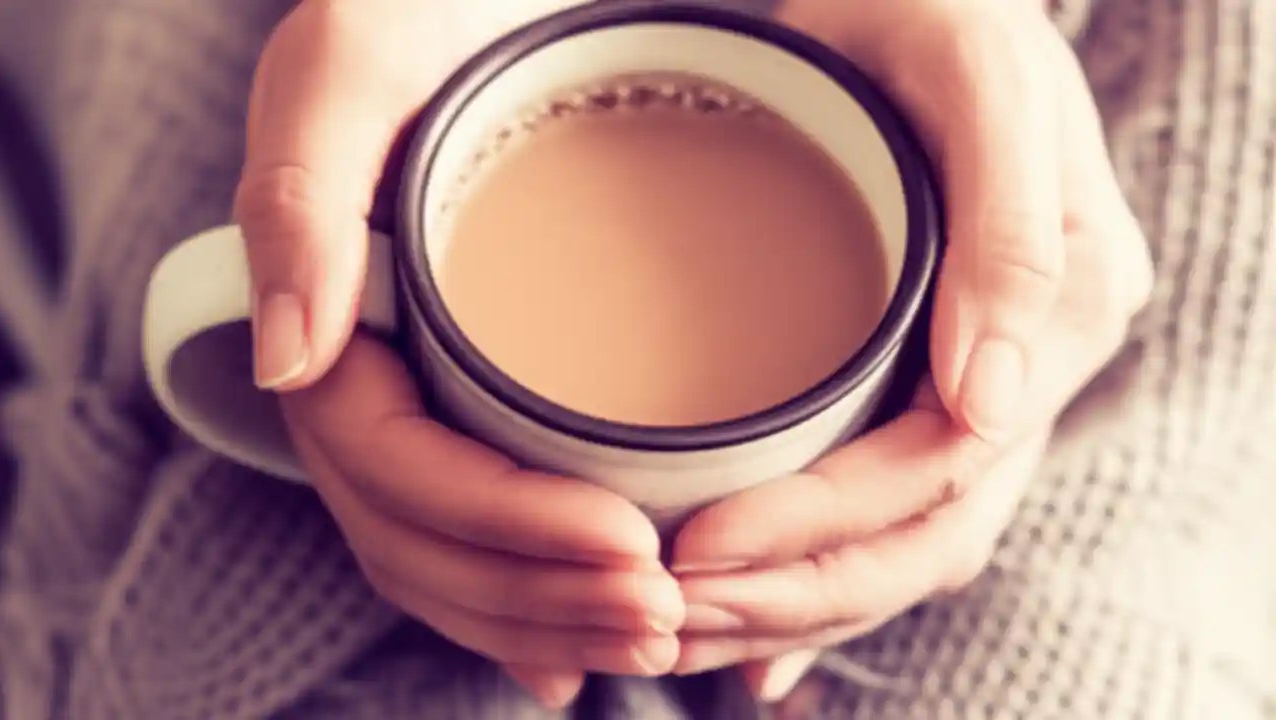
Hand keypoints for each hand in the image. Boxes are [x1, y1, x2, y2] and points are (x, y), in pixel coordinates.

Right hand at [233, 0, 677, 708]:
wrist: (490, 5)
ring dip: (548, 617)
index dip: (500, 527)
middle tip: (660, 616)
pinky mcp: (472, 407)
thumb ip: (301, 191)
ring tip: (656, 634)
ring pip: (455, 559)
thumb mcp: (354, 64)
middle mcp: (367, 385)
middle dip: (540, 598)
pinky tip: (579, 646)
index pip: (397, 471)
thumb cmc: (425, 13)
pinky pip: (479, 537)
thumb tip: (287, 358)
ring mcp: (419, 406)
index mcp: (332, 323)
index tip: (621, 544)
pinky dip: (527, 603)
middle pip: (428, 542)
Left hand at [670, 0, 1153, 701]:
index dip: (825, 529)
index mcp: (1066, 304)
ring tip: (689, 635)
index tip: (703, 550)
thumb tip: (990, 405)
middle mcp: (1030, 365)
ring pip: (899, 543)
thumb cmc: (933, 6)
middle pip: (921, 531)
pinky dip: (817, 581)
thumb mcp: (978, 76)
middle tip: (671, 611)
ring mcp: (982, 382)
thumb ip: (1011, 231)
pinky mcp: (922, 382)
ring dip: (796, 607)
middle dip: (796, 589)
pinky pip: (883, 513)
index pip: (944, 467)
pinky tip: (758, 634)